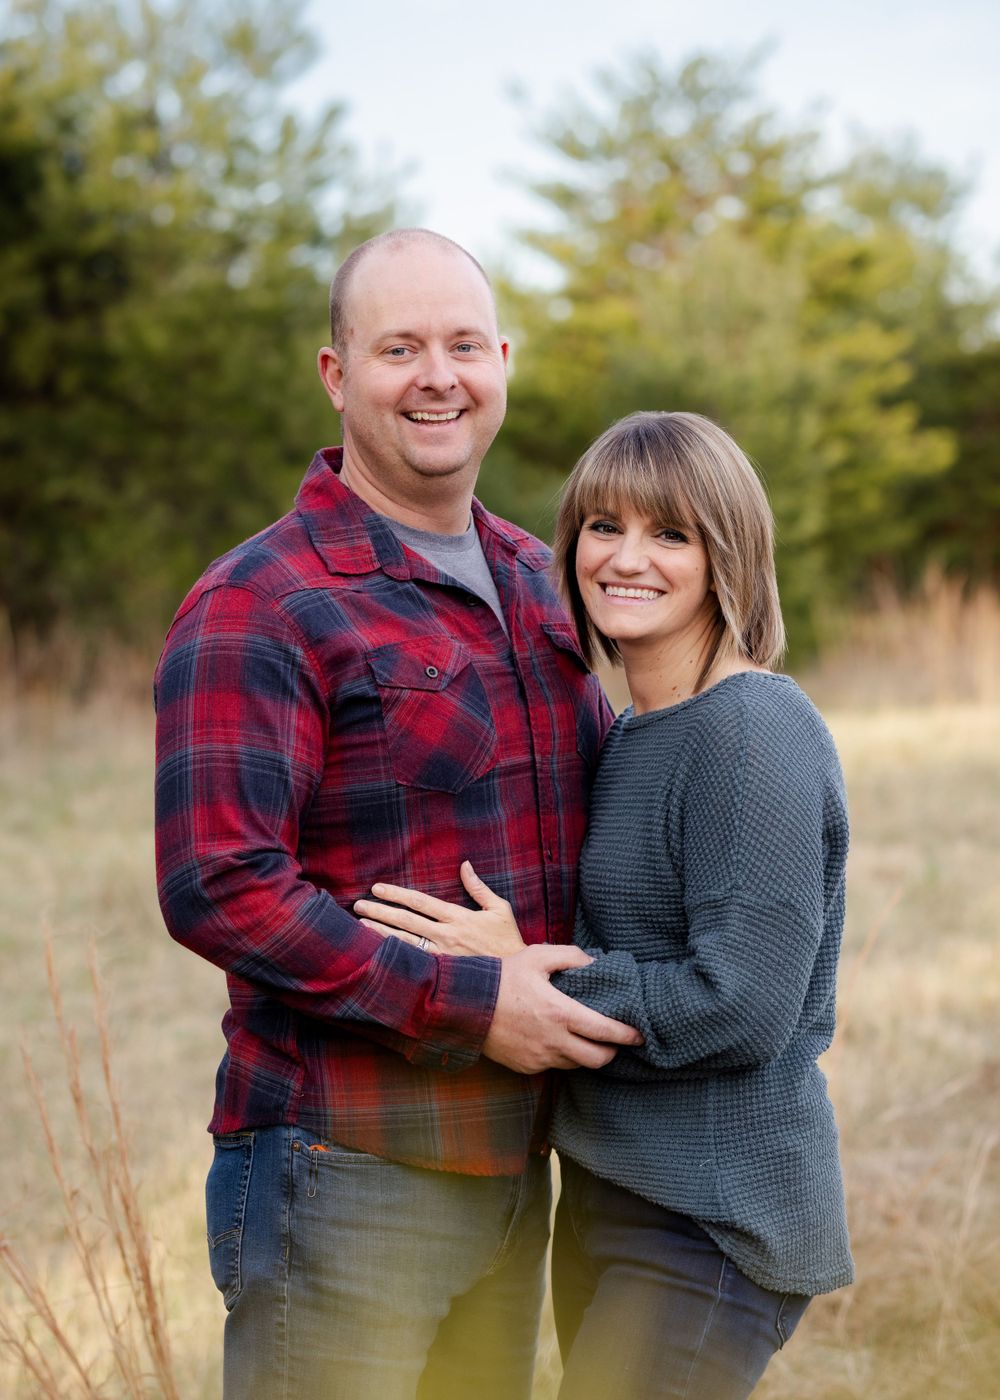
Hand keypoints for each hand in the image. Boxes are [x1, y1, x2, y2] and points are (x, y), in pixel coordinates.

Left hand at [354, 861, 525, 957]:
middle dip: (380, 911)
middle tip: (359, 905)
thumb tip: (465, 864)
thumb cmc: (508, 941)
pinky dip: (394, 956)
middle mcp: (447, 936)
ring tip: (360, 926)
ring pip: (405, 942)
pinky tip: (378, 952)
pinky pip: (413, 963)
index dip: (396, 894)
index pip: (420, 902)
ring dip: (381, 933)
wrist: (514, 980)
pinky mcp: (442, 973)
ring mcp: (442, 957)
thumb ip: (479, 887)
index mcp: (459, 918)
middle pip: (406, 920)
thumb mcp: (500, 910)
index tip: (377, 888)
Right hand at [482, 945, 644, 1073]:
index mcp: (561, 1013)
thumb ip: (571, 956)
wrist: (464, 1004)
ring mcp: (539, 1057)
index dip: (627, 1035)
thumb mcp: (537, 956)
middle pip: (597, 1059)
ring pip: (576, 1065)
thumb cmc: (504, 977)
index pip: (605, 1032)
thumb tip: (595, 963)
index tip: (640, 1034)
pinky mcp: (527, 1067)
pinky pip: (553, 1066)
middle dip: (612, 1052)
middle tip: (615, 1040)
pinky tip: (558, 1040)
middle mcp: (553, 1041)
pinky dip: (562, 1056)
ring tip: (587, 1038)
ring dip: (586, 1054)